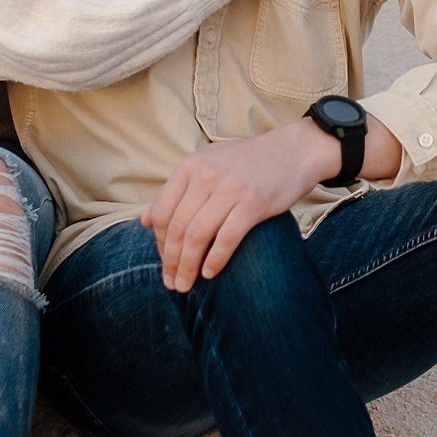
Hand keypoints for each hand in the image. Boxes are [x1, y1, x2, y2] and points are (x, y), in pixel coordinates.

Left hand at [141, 121, 336, 290]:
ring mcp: (230, 189)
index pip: (161, 211)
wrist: (293, 151)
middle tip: (171, 283)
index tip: (164, 262)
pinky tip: (210, 273)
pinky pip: (227, 238)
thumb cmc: (248, 162)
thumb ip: (176, 190)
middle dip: (170, 260)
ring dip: (188, 266)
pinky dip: (215, 260)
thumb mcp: (207, 163)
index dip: (158, 242)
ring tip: (185, 285)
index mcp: (190, 166)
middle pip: (177, 227)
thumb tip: (144, 220)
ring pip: (198, 235)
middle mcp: (206, 176)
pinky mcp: (253, 204)